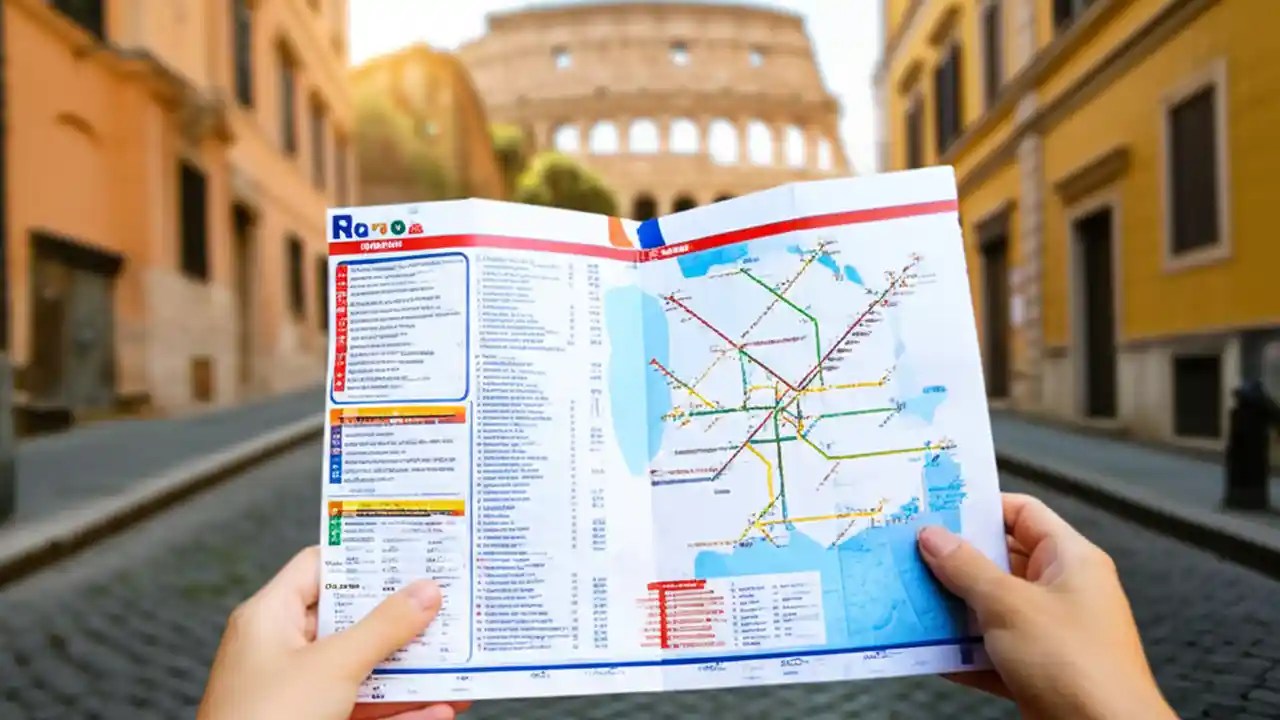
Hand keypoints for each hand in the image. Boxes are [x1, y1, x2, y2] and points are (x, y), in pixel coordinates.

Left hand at [197, 546, 470, 719]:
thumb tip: (425, 592)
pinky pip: (365, 710)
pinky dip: (401, 710)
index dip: (364, 557)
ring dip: (410, 670)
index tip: (411, 552)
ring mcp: (298, 694)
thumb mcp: (334, 666)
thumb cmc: (267, 719)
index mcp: (269, 618)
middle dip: (401, 619)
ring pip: (364, 671)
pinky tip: (440, 709)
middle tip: (445, 605)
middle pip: (351, 621)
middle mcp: (282, 651)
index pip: (320, 567)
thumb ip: (384, 627)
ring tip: (456, 662)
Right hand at [917, 493, 1176, 719]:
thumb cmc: (1078, 666)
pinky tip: (934, 653)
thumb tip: (935, 537)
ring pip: (992, 608)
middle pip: (1000, 561)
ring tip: (914, 601)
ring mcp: (1050, 633)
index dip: (981, 508)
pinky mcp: (1038, 670)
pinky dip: (964, 653)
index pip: (1023, 513)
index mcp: (1071, 560)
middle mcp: (1064, 591)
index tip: (938, 510)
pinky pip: (992, 651)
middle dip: (955, 562)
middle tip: (913, 555)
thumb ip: (966, 569)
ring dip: (954, 609)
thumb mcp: (1009, 606)